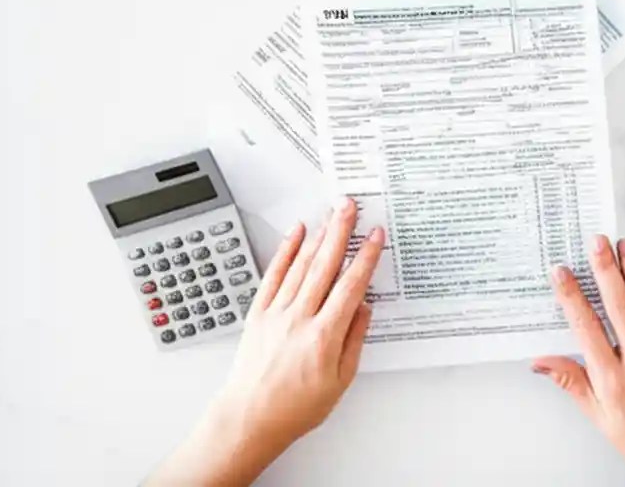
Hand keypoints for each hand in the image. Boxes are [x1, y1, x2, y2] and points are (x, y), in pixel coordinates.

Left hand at [148, 198, 384, 486]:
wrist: (249, 418)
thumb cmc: (295, 407)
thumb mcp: (340, 380)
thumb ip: (354, 340)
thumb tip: (364, 307)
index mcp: (324, 336)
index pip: (350, 286)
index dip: (366, 257)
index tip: (376, 236)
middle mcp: (299, 319)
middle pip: (325, 265)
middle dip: (341, 232)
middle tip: (350, 206)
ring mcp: (276, 313)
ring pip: (301, 265)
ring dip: (318, 235)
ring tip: (330, 213)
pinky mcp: (258, 314)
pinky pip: (273, 275)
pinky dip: (285, 251)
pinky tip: (296, 234)